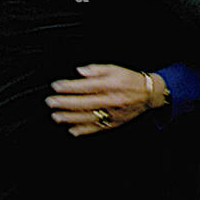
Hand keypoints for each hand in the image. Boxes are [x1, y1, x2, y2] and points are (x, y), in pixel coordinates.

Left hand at [44, 64, 165, 136]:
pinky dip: (82, 130)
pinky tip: (71, 129)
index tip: (56, 86)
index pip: (86, 86)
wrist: (149, 94)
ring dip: (69, 118)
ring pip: (87, 117)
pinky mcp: (114, 123)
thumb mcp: (115, 68)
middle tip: (50, 102)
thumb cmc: (130, 80)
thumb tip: (80, 72)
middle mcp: (111, 100)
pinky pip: (96, 128)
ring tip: (56, 116)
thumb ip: (96, 69)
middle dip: (64, 103)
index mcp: (111, 85)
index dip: (69, 86)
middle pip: (83, 103)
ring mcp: (112, 113)